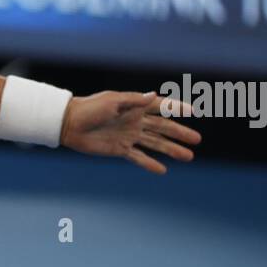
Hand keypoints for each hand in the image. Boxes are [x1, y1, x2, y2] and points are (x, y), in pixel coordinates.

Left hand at [60, 91, 199, 174]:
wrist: (69, 124)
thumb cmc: (90, 108)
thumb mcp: (112, 101)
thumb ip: (133, 101)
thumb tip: (154, 95)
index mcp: (135, 106)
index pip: (162, 107)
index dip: (177, 108)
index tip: (194, 112)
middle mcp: (135, 121)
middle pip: (163, 128)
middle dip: (180, 133)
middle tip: (197, 140)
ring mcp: (129, 136)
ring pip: (155, 144)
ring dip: (171, 150)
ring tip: (189, 157)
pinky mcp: (120, 149)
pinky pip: (138, 157)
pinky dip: (150, 164)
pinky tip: (163, 170)